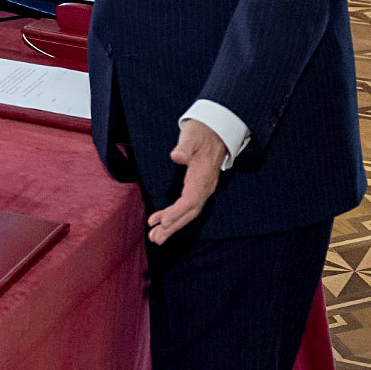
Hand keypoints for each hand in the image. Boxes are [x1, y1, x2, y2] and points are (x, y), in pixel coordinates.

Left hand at [148, 120, 229, 244]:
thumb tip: (176, 156)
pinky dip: (174, 216)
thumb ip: (184, 147)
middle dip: (173, 226)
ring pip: (188, 213)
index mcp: (203, 177)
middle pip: (190, 212)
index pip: (191, 200)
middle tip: (155, 239)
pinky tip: (159, 222)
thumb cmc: (201, 133)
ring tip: (155, 238)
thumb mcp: (191, 136)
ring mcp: (203, 189)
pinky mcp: (198, 189)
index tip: (163, 222)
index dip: (177, 212)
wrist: (215, 130)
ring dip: (172, 226)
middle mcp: (205, 187)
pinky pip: (187, 207)